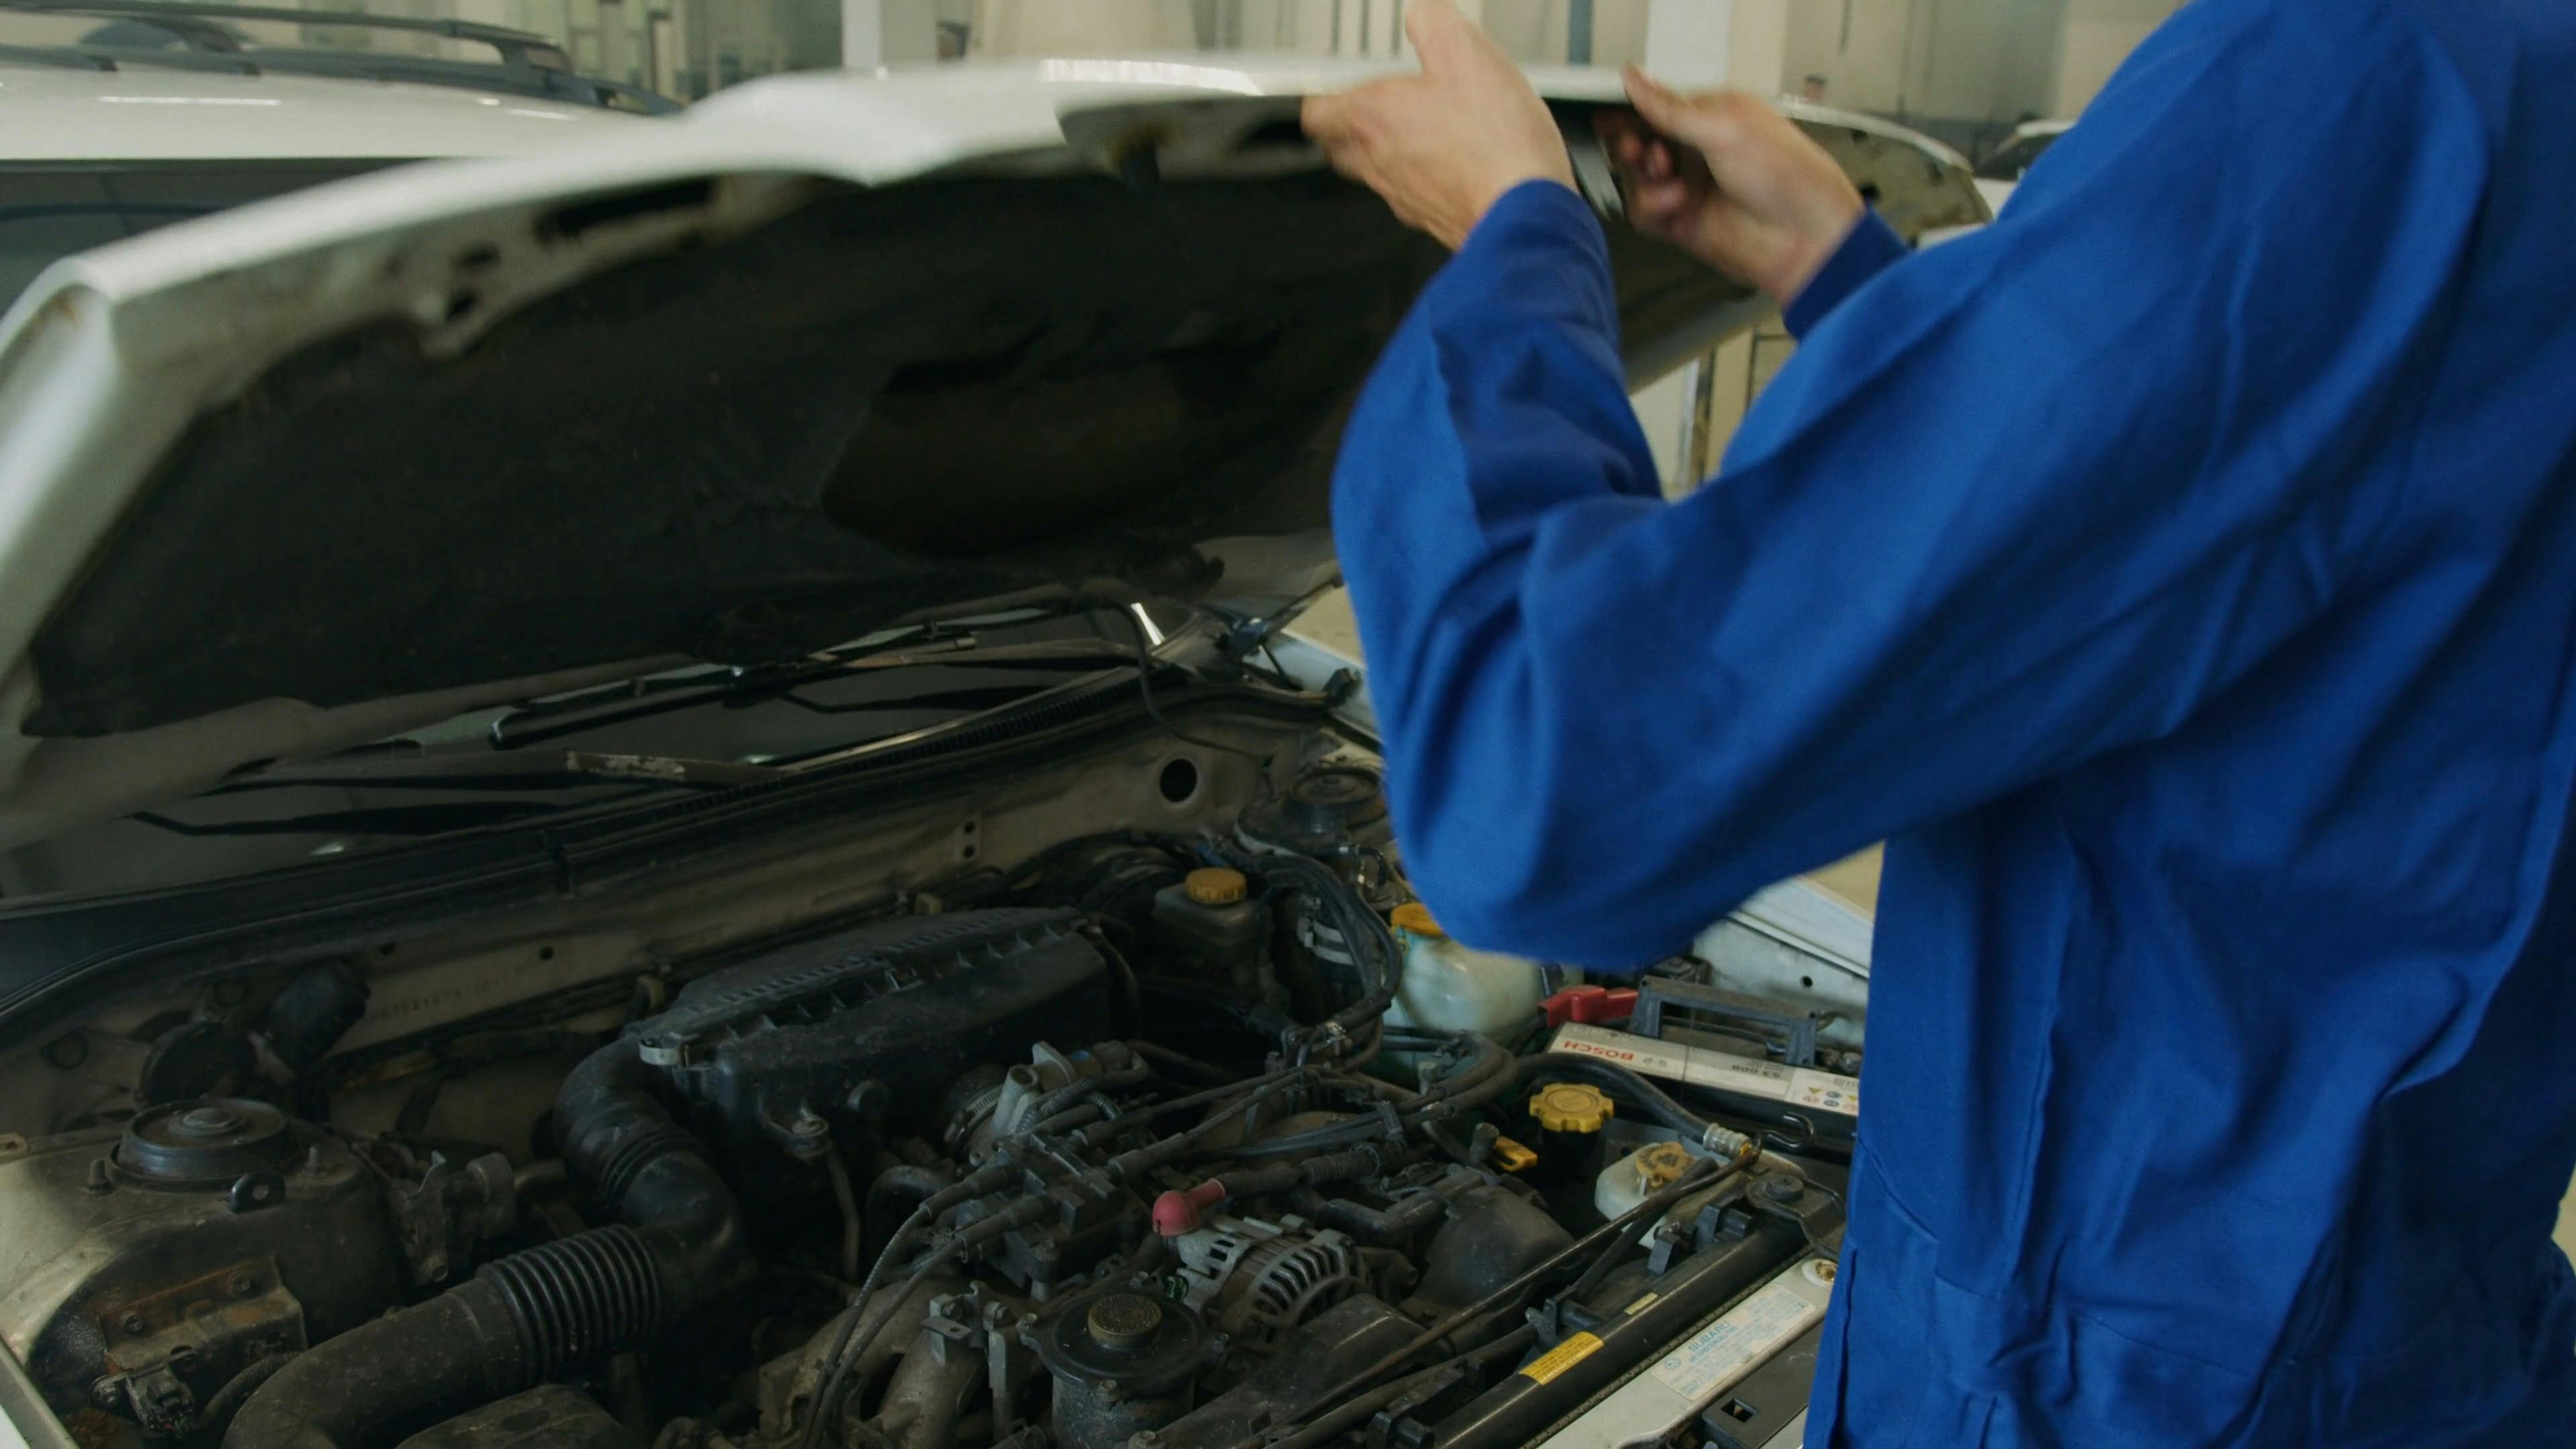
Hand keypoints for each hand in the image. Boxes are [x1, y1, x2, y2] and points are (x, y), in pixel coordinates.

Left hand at [1301, 0, 1574, 249]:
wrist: (1525, 208)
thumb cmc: (1492, 139)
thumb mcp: (1464, 53)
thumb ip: (1431, 22)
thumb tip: (1421, 12)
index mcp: (1374, 118)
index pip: (1317, 114)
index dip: (1322, 99)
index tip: (1331, 92)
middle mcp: (1380, 163)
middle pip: (1340, 150)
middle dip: (1348, 130)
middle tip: (1367, 114)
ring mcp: (1406, 198)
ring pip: (1377, 175)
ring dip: (1389, 154)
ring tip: (1417, 135)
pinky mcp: (1436, 221)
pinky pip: (1416, 198)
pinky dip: (1425, 180)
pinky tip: (1454, 167)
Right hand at [1597, 69, 1865, 305]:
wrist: (1803, 236)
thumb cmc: (1783, 173)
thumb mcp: (1723, 128)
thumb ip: (1670, 108)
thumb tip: (1633, 78)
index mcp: (1713, 117)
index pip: (1659, 107)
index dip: (1632, 112)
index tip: (1611, 116)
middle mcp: (1699, 151)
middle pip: (1641, 143)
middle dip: (1631, 144)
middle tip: (1636, 148)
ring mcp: (1690, 187)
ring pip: (1637, 179)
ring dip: (1644, 177)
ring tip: (1664, 176)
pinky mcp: (1683, 223)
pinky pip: (1645, 213)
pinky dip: (1653, 207)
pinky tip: (1675, 204)